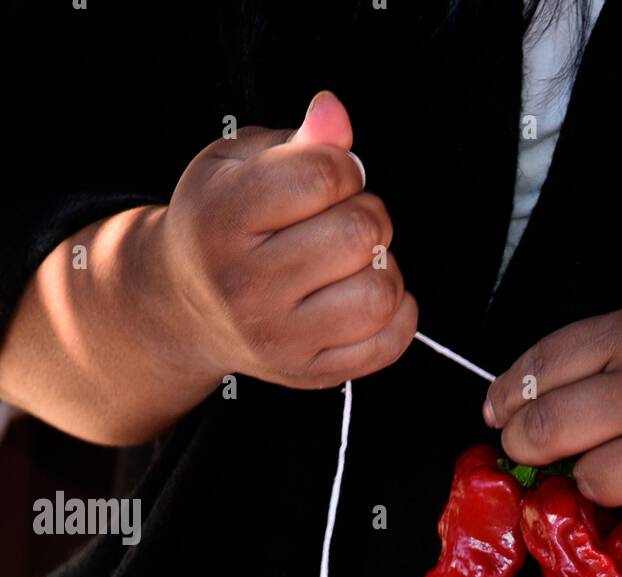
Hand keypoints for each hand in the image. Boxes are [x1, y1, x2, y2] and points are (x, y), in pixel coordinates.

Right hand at [154, 91, 416, 389]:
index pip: (323, 176)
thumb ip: (297, 141)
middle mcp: (246, 285)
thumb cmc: (220, 224)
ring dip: (382, 267)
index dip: (344, 168)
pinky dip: (396, 314)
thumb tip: (335, 115)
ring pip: (379, 293)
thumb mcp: (238, 165)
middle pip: (359, 235)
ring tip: (353, 262)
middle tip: (342, 221)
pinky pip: (387, 343)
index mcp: (223, 218)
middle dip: (367, 215)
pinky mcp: (307, 373)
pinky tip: (367, 294)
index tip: (330, 178)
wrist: (181, 306)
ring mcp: (278, 337)